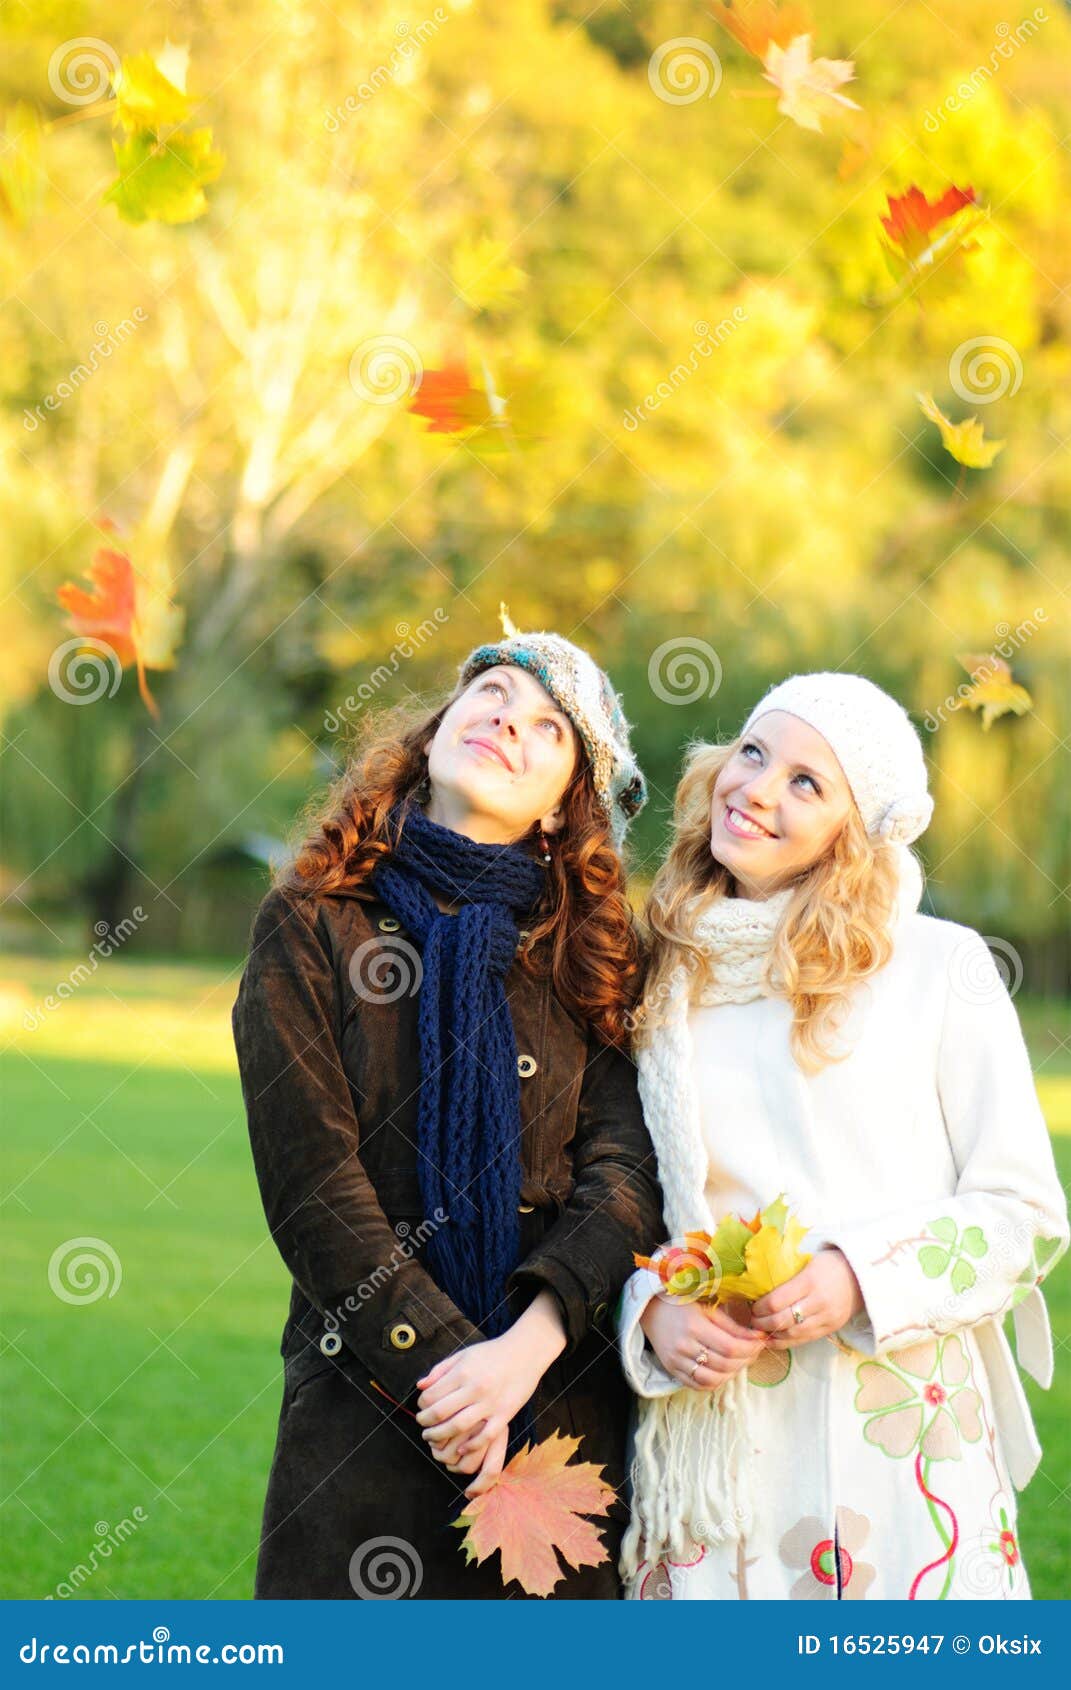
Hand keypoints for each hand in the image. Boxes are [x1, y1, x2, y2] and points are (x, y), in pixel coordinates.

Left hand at [415, 1289, 565, 1498]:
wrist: (526, 1351)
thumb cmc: (492, 1353)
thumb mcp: (463, 1355)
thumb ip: (440, 1370)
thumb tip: (420, 1386)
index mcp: (463, 1372)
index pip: (431, 1395)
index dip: (421, 1406)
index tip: (421, 1409)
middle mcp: (475, 1388)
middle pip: (440, 1413)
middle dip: (425, 1424)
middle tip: (422, 1427)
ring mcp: (490, 1403)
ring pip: (458, 1427)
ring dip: (440, 1436)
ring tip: (433, 1438)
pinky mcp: (505, 1414)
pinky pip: (485, 1436)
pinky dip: (470, 1446)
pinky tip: (461, 1448)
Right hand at [639, 1293, 764, 1389]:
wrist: (649, 1310)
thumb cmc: (681, 1303)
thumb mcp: (707, 1307)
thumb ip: (731, 1325)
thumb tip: (757, 1337)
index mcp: (694, 1326)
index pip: (730, 1347)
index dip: (750, 1348)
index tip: (761, 1341)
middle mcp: (684, 1347)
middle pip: (724, 1364)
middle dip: (746, 1359)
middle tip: (754, 1351)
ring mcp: (676, 1362)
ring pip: (713, 1380)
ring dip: (732, 1373)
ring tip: (740, 1361)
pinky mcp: (672, 1371)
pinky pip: (698, 1385)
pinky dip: (715, 1382)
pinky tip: (724, 1371)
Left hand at [750, 1247, 863, 1347]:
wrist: (862, 1277)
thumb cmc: (830, 1264)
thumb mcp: (808, 1262)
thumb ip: (787, 1275)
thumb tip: (758, 1284)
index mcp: (809, 1281)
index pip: (777, 1301)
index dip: (759, 1307)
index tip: (751, 1305)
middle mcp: (818, 1302)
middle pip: (783, 1320)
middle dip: (762, 1323)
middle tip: (751, 1320)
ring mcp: (826, 1318)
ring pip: (792, 1334)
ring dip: (772, 1335)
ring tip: (760, 1330)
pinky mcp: (830, 1330)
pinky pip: (804, 1340)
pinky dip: (786, 1342)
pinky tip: (774, 1339)